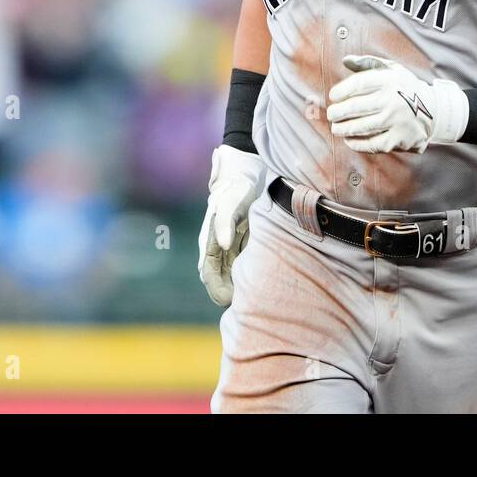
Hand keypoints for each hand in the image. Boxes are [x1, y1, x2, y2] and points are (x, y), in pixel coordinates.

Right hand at [197, 144, 266, 305]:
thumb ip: (225, 222)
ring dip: (242, 287)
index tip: (230, 301)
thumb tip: (224, 244)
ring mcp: (233, 246)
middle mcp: (220, 247)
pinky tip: (267, 282)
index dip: (217, 290)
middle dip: (231, 294)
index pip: (208, 274)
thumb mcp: (232, 202)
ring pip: (234, 275)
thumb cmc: (237, 186)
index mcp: (211, 241)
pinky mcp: (245, 242)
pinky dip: (252, 275)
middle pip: (221, 280)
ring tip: (259, 299)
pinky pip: (246, 264)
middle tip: (249, 305)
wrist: (248, 171)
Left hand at [326, 54, 468, 153]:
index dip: (342, 90)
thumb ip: (368, 63)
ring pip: (361, 127)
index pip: (358, 84)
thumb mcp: (392, 70)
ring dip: (344, 128)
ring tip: (336, 128)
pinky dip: (357, 143)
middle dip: (338, 112)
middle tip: (331, 114)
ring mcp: (396, 121)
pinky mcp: (398, 139)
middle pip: (356, 107)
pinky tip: (349, 139)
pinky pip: (371, 143)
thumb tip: (346, 60)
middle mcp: (393, 100)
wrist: (434, 111)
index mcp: (391, 80)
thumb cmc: (406, 88)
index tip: (333, 96)